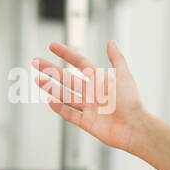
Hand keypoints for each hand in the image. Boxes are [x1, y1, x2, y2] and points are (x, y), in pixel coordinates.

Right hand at [32, 40, 146, 154]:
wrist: (134, 127)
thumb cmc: (131, 101)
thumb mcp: (124, 76)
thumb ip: (116, 59)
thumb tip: (111, 42)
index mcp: (100, 80)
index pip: (79, 63)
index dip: (66, 53)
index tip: (52, 45)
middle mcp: (92, 93)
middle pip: (67, 78)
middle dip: (50, 70)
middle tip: (35, 61)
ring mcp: (88, 108)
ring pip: (65, 95)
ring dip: (50, 87)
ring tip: (37, 79)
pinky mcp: (86, 122)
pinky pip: (69, 114)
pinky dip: (59, 108)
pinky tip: (49, 100)